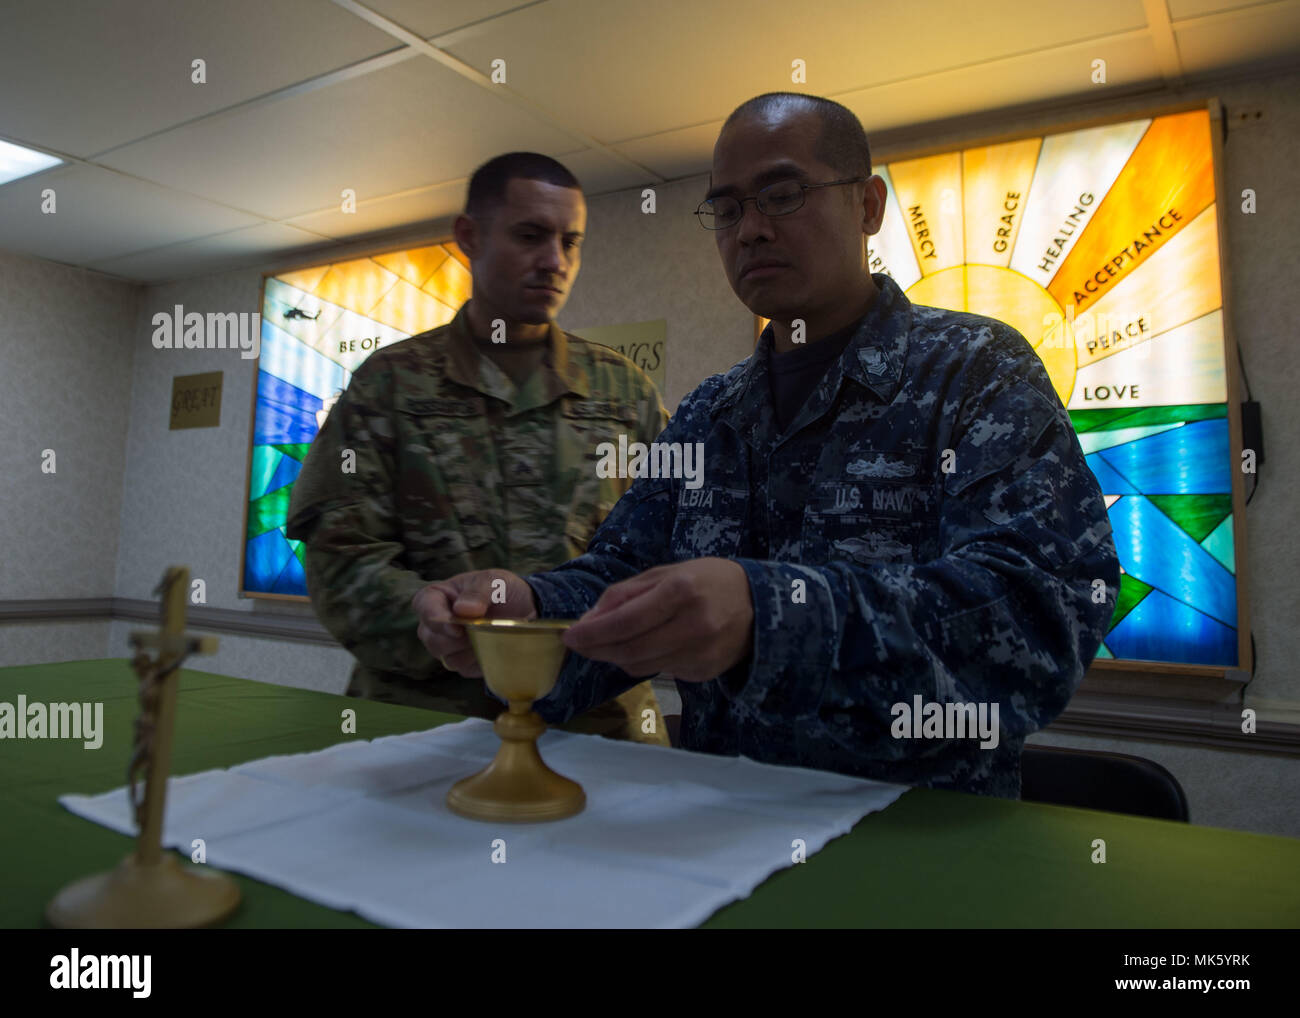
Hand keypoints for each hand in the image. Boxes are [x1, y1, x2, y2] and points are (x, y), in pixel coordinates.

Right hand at [412, 569, 535, 676]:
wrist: (527, 609)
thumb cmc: (504, 590)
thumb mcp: (495, 581)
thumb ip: (478, 592)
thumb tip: (462, 610)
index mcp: (438, 596)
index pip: (423, 605)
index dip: (435, 618)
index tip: (457, 628)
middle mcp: (438, 623)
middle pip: (431, 638)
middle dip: (455, 639)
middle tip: (481, 630)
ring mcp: (449, 645)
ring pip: (446, 657)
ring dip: (469, 650)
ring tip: (489, 635)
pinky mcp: (463, 662)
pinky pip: (463, 668)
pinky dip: (478, 659)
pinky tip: (491, 647)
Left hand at [562, 558, 752, 681]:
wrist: (760, 603)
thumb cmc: (706, 581)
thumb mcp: (665, 574)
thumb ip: (624, 595)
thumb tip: (587, 622)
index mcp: (680, 591)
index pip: (625, 621)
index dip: (593, 633)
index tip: (570, 636)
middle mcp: (693, 625)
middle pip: (630, 649)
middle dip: (598, 649)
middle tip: (580, 645)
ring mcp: (701, 653)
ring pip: (642, 666)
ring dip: (619, 656)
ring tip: (617, 640)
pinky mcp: (705, 672)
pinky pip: (662, 671)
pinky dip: (648, 661)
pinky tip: (656, 644)